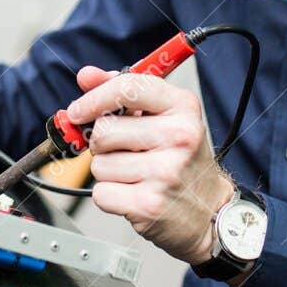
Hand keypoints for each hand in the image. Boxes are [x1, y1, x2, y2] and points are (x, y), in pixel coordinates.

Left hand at [65, 66, 235, 264]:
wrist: (209, 210)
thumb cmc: (180, 159)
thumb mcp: (163, 117)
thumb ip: (122, 93)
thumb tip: (86, 76)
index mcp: (183, 107)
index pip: (127, 88)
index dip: (93, 98)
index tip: (78, 110)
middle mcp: (179, 137)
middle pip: (104, 130)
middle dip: (103, 143)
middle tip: (126, 151)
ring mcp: (165, 173)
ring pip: (99, 164)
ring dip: (108, 171)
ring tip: (135, 174)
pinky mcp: (150, 205)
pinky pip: (101, 193)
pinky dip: (109, 196)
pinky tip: (133, 193)